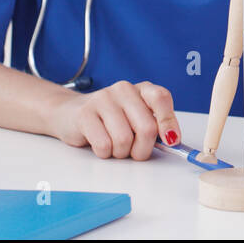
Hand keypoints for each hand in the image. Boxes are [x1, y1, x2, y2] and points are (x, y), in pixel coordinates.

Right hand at [49, 80, 181, 159]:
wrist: (69, 113)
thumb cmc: (109, 120)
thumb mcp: (135, 118)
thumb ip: (154, 125)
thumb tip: (173, 140)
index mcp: (140, 89)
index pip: (161, 98)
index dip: (169, 122)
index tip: (170, 140)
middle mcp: (123, 89)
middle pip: (146, 128)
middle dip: (142, 149)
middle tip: (134, 151)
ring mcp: (103, 99)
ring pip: (124, 140)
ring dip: (120, 153)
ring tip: (113, 145)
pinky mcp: (85, 113)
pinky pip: (104, 145)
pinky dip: (104, 153)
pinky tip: (99, 144)